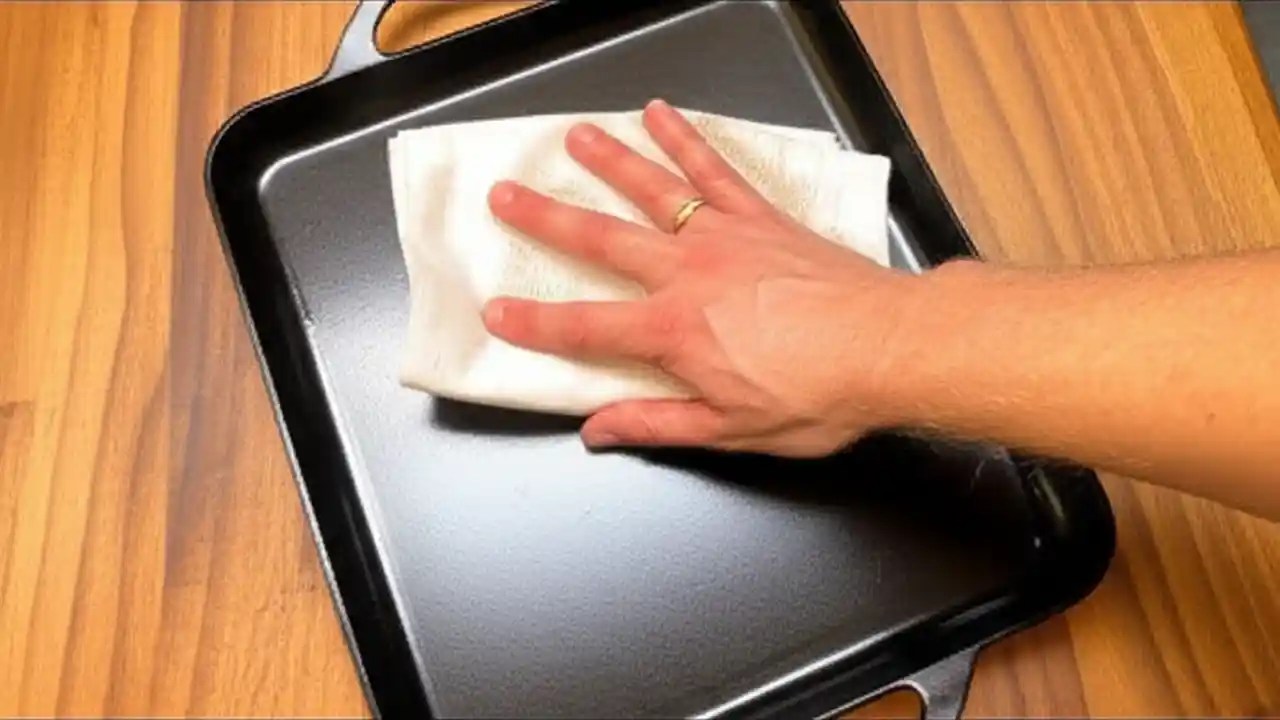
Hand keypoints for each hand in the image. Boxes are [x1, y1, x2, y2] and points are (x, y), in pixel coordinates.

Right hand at [482, 100, 926, 456]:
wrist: (889, 347)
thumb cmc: (817, 395)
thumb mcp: (729, 430)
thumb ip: (656, 424)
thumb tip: (598, 432)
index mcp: (673, 332)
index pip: (584, 327)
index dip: (533, 324)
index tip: (494, 312)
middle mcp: (687, 273)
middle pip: (601, 239)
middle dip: (546, 217)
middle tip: (504, 194)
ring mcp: (723, 236)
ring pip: (652, 190)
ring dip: (609, 161)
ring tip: (574, 137)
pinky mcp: (760, 217)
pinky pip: (715, 170)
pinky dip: (687, 139)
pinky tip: (662, 114)